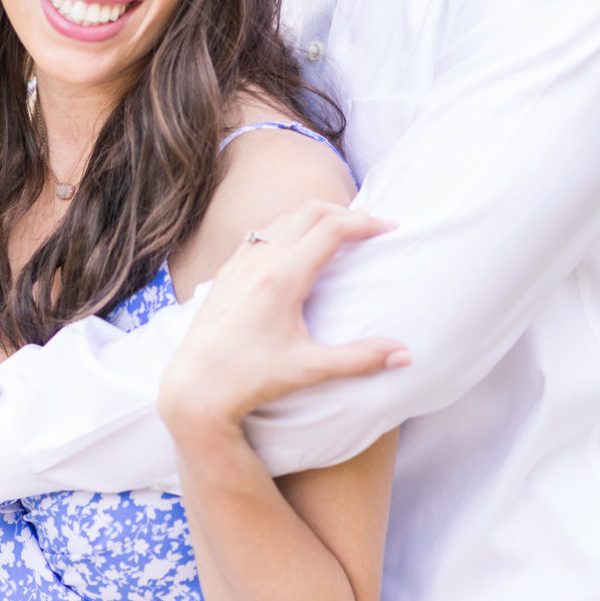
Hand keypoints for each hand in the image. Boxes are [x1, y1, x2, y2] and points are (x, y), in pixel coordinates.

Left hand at [158, 201, 408, 440]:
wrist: (194, 388)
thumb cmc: (249, 380)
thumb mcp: (308, 370)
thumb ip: (359, 360)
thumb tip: (405, 354)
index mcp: (282, 278)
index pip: (332, 229)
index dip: (366, 223)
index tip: (390, 228)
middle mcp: (259, 262)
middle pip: (309, 212)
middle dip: (345, 212)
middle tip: (371, 226)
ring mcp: (238, 264)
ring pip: (283, 219)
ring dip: (315, 217)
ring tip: (340, 234)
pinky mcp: (225, 274)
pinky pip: (260, 234)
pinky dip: (288, 229)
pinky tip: (296, 249)